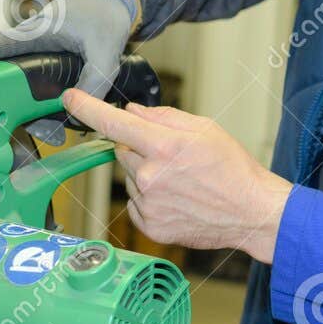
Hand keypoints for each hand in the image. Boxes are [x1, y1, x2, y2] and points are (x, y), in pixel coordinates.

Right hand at [0, 0, 139, 143]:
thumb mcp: (107, 45)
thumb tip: (81, 106)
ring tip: (53, 134)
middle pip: (6, 77)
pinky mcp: (44, 66)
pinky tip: (59, 125)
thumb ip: (97, 76)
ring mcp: (34, 56)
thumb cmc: (103, 12)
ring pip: (21, 89)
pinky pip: (37, 91)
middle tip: (21, 128)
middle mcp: (28, 45)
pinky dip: (44, 109)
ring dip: (32, 113)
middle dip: (9, 105)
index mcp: (35, 32)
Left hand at [62, 90, 292, 260]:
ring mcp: (149, 204)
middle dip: (140, 149)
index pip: (113, 122)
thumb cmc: (234, 170)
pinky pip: (136, 203)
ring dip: (147, 176)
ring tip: (183, 183)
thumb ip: (163, 118)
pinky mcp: (150, 226)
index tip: (70, 98)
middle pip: (122, 151)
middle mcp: (151, 176)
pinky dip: (150, 199)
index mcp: (165, 146)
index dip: (87, 107)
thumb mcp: (205, 129)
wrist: (252, 213)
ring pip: (131, 179)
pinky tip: (178, 200)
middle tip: (174, 158)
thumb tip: (131, 112)